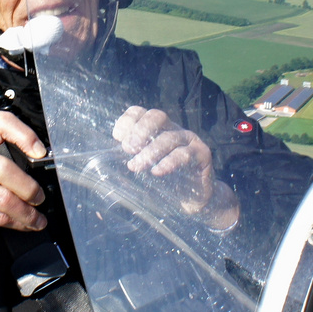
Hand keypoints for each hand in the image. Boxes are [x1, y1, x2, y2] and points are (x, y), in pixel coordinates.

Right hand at [0, 112, 47, 248]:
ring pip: (2, 198)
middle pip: (3, 169)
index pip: (0, 123)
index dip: (24, 135)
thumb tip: (36, 167)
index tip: (40, 153)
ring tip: (37, 218)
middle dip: (28, 187)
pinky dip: (16, 223)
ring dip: (26, 212)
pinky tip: (24, 224)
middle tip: (39, 197)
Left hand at [112, 105, 239, 228]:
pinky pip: (185, 154)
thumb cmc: (166, 181)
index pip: (141, 112)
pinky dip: (169, 162)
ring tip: (136, 166)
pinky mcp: (202, 154)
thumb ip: (133, 158)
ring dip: (150, 152)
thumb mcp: (146, 167)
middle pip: (157, 116)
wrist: (195, 199)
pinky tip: (157, 172)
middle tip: (128, 149)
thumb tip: (109, 157)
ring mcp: (190, 140)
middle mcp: (173, 129)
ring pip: (170, 137)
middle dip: (139, 131)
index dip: (127, 121)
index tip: (117, 138)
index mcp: (157, 129)